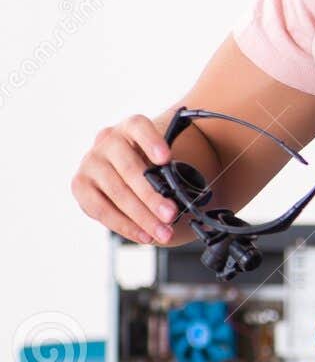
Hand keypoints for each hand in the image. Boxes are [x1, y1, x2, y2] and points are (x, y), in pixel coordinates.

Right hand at [71, 115, 179, 243]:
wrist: (120, 171)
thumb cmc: (148, 164)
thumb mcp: (160, 161)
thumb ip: (170, 170)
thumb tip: (186, 193)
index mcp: (131, 128)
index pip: (139, 127)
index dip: (152, 141)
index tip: (166, 159)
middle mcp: (107, 141)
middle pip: (130, 169)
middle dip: (152, 196)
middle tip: (171, 214)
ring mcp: (90, 162)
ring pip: (117, 193)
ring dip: (143, 217)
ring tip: (163, 232)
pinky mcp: (80, 185)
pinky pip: (102, 209)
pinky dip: (126, 226)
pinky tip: (143, 235)